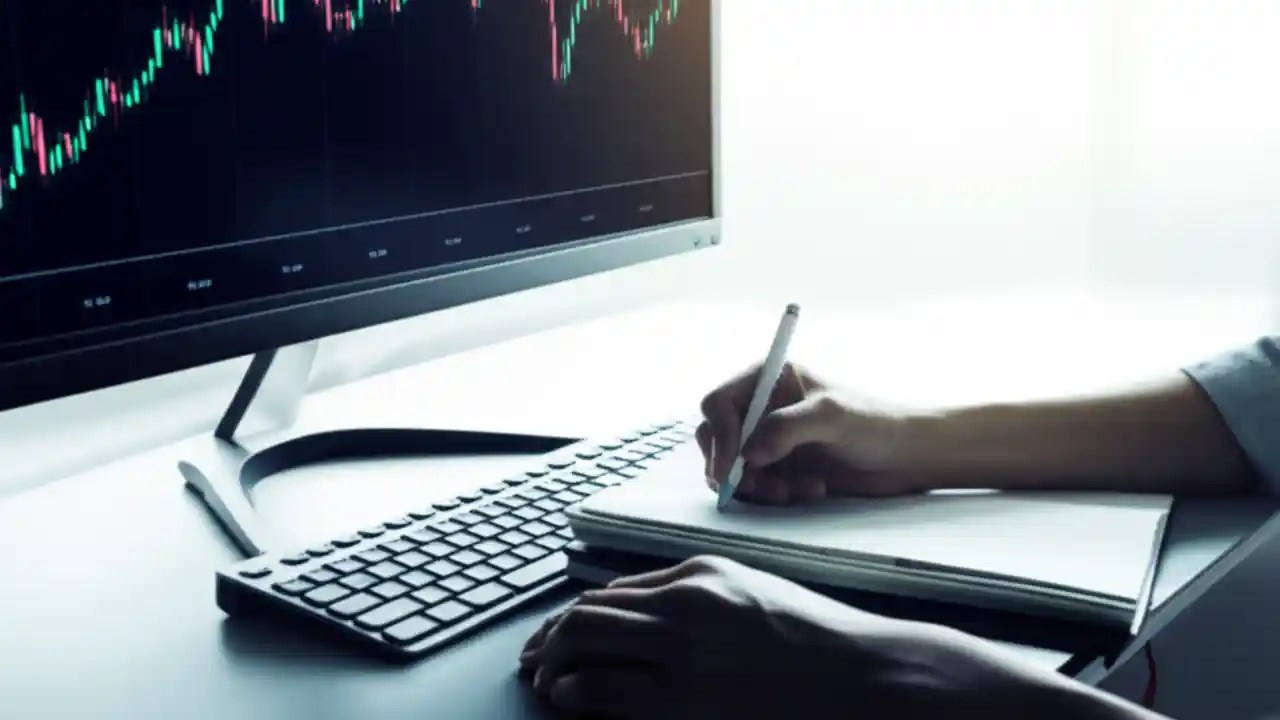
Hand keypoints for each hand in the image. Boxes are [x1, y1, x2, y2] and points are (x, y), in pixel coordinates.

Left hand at [518, 556, 1079, 719]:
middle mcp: (684, 602)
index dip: (574, 617)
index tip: (557, 635)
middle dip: (550, 637)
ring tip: (540, 679)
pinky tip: (564, 698)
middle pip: (589, 613)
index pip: (613, 592)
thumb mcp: (750, 591)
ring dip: (552, 661)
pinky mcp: (686, 699)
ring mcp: (684, 650)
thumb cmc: (812, 638)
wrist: (861, 677)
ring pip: (587, 643)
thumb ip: (695, 594)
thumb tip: (635, 608)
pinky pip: (607, 690)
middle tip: (532, 659)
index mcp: (700, 573)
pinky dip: (574, 691)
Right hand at [697, 362, 915, 503]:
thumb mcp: (832, 417)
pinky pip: (752, 487)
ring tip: (797, 491)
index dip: (721, 436)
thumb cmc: (875, 424)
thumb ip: (787, 428)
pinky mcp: (776, 468)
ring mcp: (765, 439)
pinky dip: (773, 495)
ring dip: (757, 486)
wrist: (905, 457)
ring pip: (731, 468)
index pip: (719, 404)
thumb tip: (747, 454)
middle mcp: (760, 406)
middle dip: (734, 468)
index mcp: (768, 378)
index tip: (734, 469)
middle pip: (715, 438)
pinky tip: (811, 490)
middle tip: (763, 488)